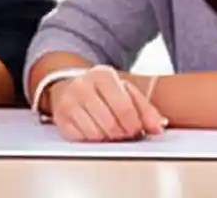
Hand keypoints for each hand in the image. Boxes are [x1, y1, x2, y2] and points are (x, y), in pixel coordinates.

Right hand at [47, 66, 166, 141]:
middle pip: (110, 124)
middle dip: (122, 134)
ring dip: (107, 138)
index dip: (134, 125)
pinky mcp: (60, 117)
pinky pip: (81, 139)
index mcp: (103, 75)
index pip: (124, 108)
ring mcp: (68, 101)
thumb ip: (145, 109)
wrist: (69, 85)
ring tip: (109, 131)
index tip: (137, 130)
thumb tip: (157, 127)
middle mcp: (82, 86)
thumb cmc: (102, 91)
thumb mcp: (125, 92)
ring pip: (96, 134)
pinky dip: (91, 140)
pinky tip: (94, 130)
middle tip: (124, 133)